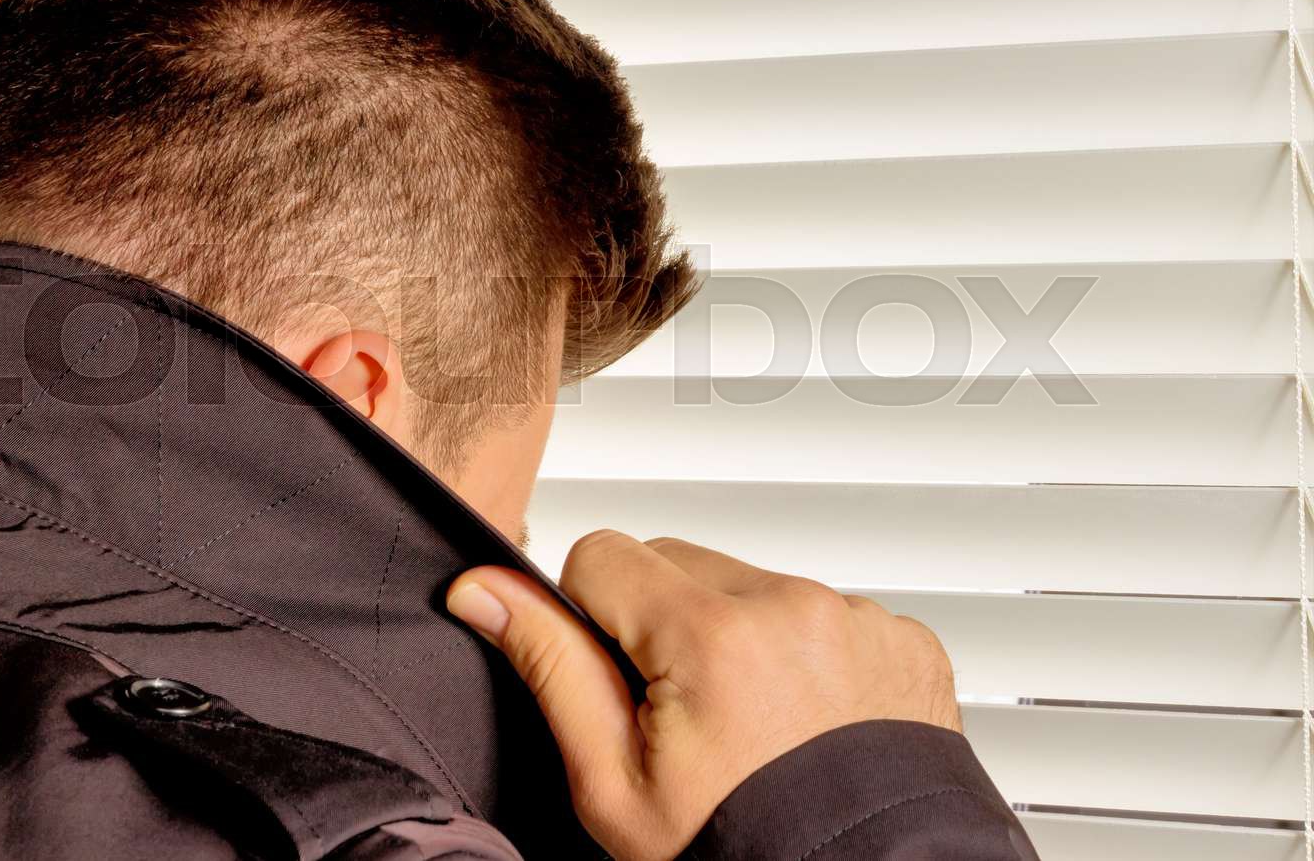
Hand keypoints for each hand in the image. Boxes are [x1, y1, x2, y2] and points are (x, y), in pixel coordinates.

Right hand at [446, 531, 961, 860]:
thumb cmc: (740, 852)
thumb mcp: (613, 781)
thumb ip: (549, 665)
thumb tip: (484, 591)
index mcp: (712, 634)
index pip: (601, 554)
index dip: (590, 618)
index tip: (619, 682)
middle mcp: (792, 606)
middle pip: (677, 563)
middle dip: (662, 622)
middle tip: (681, 714)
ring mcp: (856, 619)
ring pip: (748, 584)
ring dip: (734, 634)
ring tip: (749, 724)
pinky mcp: (902, 638)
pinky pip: (821, 611)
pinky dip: (804, 653)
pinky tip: (803, 721)